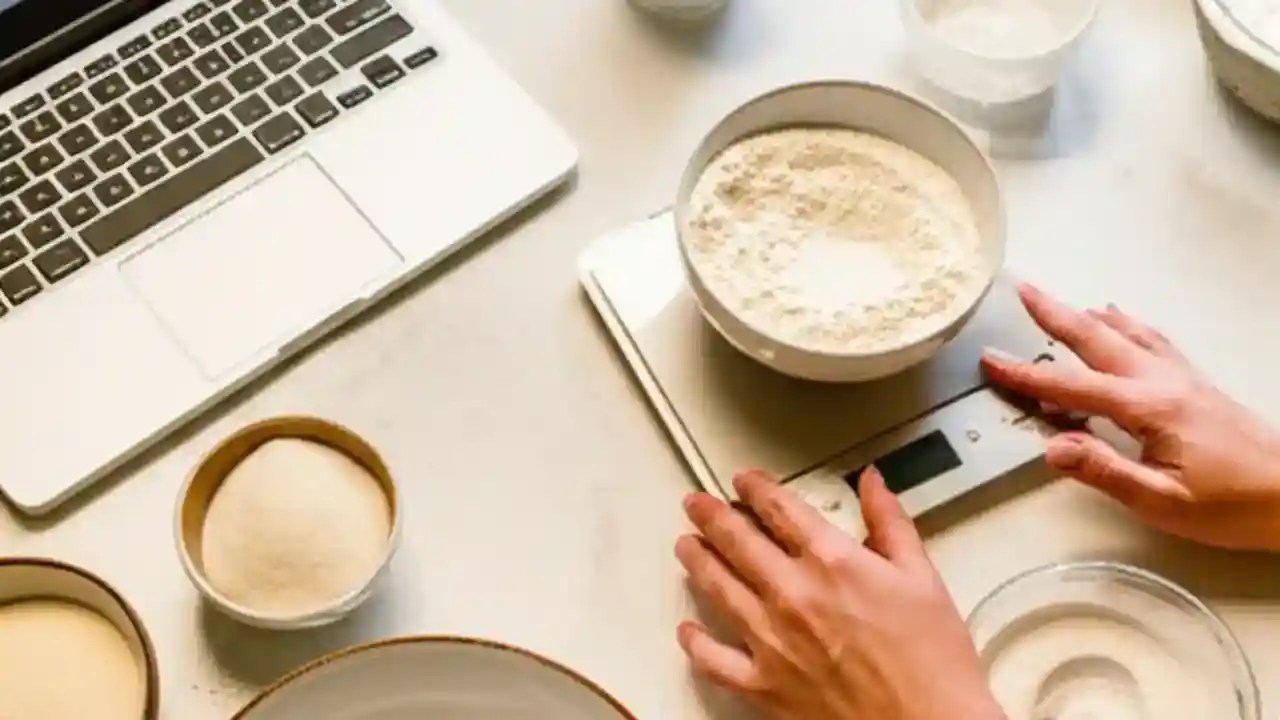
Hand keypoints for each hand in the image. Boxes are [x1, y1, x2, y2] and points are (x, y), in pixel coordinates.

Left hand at [675, 469, 1002, 719]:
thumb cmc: (931, 663)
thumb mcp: (922, 578)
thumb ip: (890, 523)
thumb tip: (872, 483)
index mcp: (831, 561)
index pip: (778, 507)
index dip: (754, 487)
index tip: (744, 481)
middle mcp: (793, 594)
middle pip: (736, 539)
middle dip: (711, 515)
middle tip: (697, 504)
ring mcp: (772, 639)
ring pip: (718, 587)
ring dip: (698, 560)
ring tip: (687, 545)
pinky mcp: (764, 683)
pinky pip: (714, 660)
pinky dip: (696, 643)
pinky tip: (689, 631)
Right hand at [983, 283, 1279, 550]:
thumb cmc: (1232, 506)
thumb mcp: (1162, 501)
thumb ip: (1104, 471)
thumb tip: (1052, 448)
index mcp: (1149, 408)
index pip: (1072, 386)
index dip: (1027, 374)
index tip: (991, 360)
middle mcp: (1163, 382)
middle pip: (1097, 339)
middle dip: (1055, 314)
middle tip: (1023, 289)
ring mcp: (1182, 378)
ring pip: (1125, 334)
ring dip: (1087, 316)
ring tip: (1060, 303)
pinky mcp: (1196, 385)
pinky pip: (1152, 341)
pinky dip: (1127, 324)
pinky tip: (1121, 321)